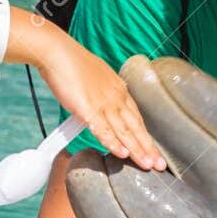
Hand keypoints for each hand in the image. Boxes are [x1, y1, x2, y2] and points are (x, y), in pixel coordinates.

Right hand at [36, 39, 165, 171]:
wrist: (57, 52)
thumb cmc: (72, 63)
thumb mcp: (97, 76)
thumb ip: (105, 91)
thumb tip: (107, 102)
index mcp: (119, 89)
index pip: (136, 117)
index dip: (145, 135)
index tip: (153, 150)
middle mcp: (115, 97)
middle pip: (135, 127)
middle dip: (148, 147)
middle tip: (160, 165)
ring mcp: (103, 103)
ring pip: (123, 131)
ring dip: (136, 150)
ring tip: (147, 165)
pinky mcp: (87, 109)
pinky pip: (102, 130)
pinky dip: (113, 143)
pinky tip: (122, 154)